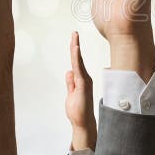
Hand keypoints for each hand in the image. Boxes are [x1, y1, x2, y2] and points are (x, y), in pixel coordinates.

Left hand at [65, 32, 96, 150]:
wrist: (82, 122)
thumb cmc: (77, 110)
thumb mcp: (71, 94)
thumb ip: (70, 83)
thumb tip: (69, 71)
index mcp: (81, 79)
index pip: (76, 62)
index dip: (74, 50)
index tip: (74, 39)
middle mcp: (84, 78)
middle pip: (78, 58)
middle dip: (75, 45)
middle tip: (74, 32)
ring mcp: (84, 80)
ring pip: (78, 62)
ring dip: (75, 49)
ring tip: (74, 37)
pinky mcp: (83, 84)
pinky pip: (79, 68)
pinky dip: (77, 59)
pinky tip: (75, 50)